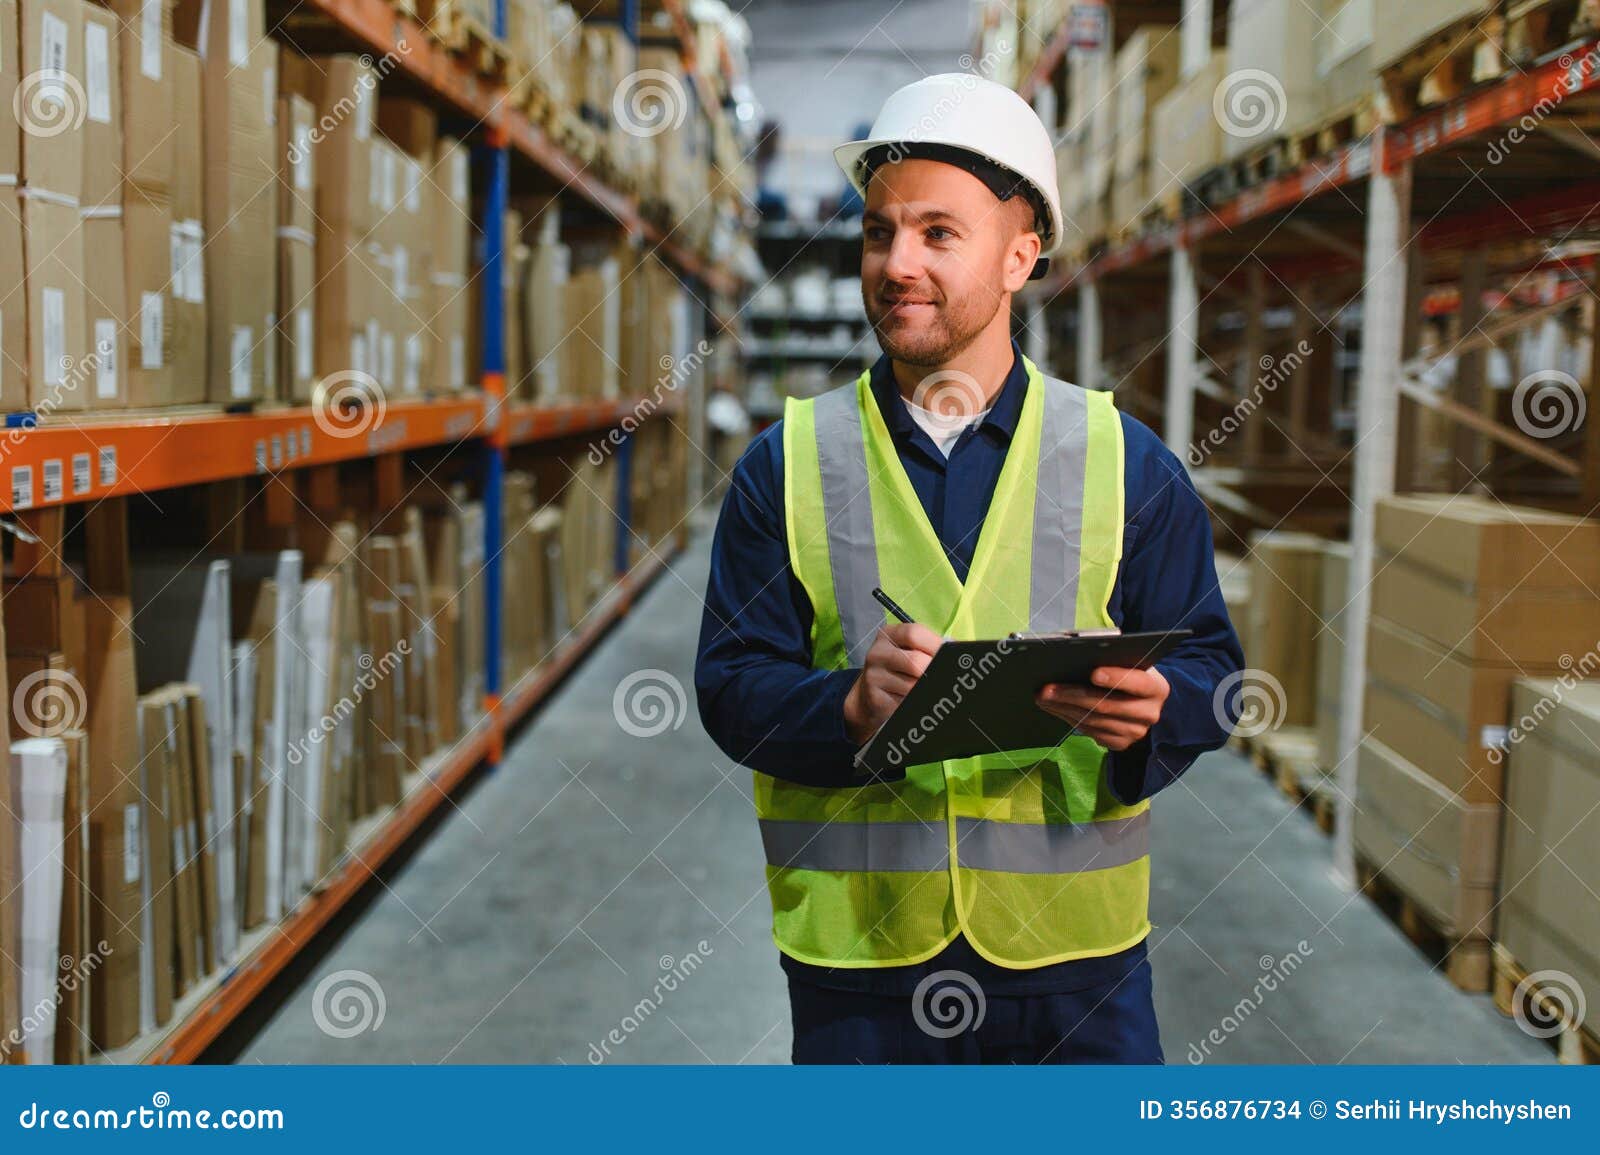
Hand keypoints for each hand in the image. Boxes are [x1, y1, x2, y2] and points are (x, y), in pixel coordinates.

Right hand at [843, 622, 943, 743]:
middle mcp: (877, 653)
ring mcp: (873, 677)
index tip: (950, 656)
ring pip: (913, 687)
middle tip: (942, 677)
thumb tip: (958, 652)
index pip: (914, 634)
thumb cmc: (899, 669)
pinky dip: (916, 704)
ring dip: (926, 690)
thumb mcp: (908, 651)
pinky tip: (914, 701)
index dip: (936, 645)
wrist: (868, 695)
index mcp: (888, 635)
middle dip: (934, 672)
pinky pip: (905, 704)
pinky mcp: (875, 699)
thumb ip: (930, 648)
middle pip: (916, 662)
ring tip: (929, 690)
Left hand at [1036, 665, 1169, 751]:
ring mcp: (1135, 732)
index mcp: (1157, 688)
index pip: (1139, 683)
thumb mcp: (1129, 663)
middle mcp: (1149, 713)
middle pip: (1107, 706)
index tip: (1094, 673)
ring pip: (1093, 721)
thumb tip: (1076, 656)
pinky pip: (1090, 733)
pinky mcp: (1120, 744)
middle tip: (1046, 688)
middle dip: (1072, 696)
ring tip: (1042, 697)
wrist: (1141, 701)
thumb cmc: (1129, 674)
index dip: (1117, 678)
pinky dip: (1068, 719)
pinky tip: (1054, 707)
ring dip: (1063, 708)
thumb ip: (1113, 660)